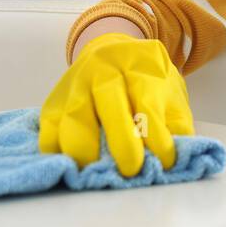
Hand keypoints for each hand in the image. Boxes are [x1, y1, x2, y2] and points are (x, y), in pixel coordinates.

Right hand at [38, 33, 195, 177]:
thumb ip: (175, 124)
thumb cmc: (146, 82)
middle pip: (107, 100)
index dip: (156, 134)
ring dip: (84, 150)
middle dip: (120, 140)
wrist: (111, 54)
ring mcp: (74, 84)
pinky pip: (49, 130)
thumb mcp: (170, 94)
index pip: (147, 99)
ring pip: (72, 116)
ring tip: (98, 172)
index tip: (165, 161)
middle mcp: (103, 69)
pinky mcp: (53, 103)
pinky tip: (74, 166)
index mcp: (138, 65)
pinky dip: (58, 152)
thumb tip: (177, 160)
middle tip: (130, 169)